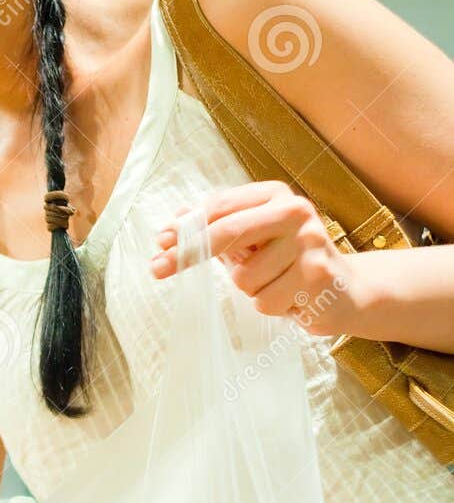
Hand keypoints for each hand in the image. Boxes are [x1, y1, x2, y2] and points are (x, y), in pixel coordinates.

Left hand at [150, 180, 364, 336]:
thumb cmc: (288, 264)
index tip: (158, 244)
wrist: (346, 291)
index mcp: (275, 196)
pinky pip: (265, 301)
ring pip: (245, 278)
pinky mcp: (318, 276)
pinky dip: (271, 307)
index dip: (185, 228)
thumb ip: (216, 230)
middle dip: (187, 255)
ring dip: (251, 291)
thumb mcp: (252, 241)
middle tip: (156, 270)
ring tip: (277, 284)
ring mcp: (310, 242)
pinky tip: (292, 298)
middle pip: (227, 233)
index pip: (220, 208)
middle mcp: (295, 211)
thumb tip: (171, 226)